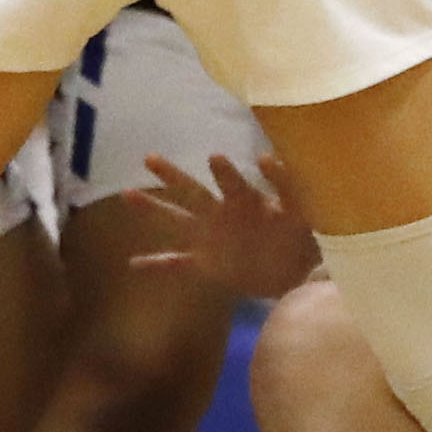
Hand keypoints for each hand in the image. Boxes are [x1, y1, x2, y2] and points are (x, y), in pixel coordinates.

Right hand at [122, 152, 318, 299]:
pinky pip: (176, 264)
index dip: (226, 173)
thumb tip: (270, 161)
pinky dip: (156, 264)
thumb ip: (291, 191)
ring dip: (152, 208)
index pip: (233, 184)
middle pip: (193, 192)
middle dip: (172, 176)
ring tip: (126, 193)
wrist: (299, 274)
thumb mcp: (305, 215)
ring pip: (176, 221)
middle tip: (149, 157)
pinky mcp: (206, 264)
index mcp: (246, 203)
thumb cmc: (303, 239)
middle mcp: (223, 215)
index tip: (215, 158)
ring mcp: (211, 239)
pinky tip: (133, 262)